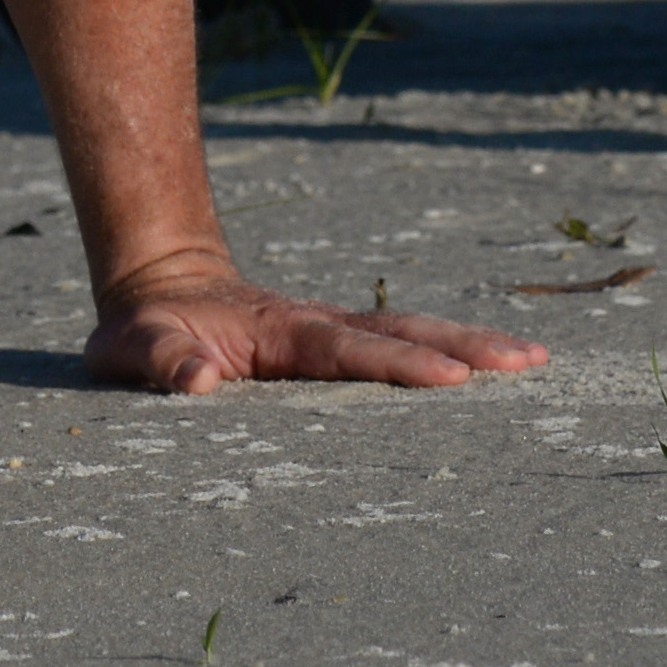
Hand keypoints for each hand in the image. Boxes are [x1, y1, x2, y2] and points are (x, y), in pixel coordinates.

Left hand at [85, 265, 548, 397]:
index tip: (452, 377)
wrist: (160, 283)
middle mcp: (319, 324)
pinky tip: (493, 362)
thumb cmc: (145, 328)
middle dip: (466, 345)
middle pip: (402, 331)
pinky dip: (450, 347)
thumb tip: (201, 384)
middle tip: (528, 361)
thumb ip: (163, 362)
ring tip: (534, 359)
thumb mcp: (132, 348)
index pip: (349, 351)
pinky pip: (401, 341)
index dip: (399, 364)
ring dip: (471, 342)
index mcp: (280, 333)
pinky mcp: (339, 339)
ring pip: (412, 330)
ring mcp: (334, 328)